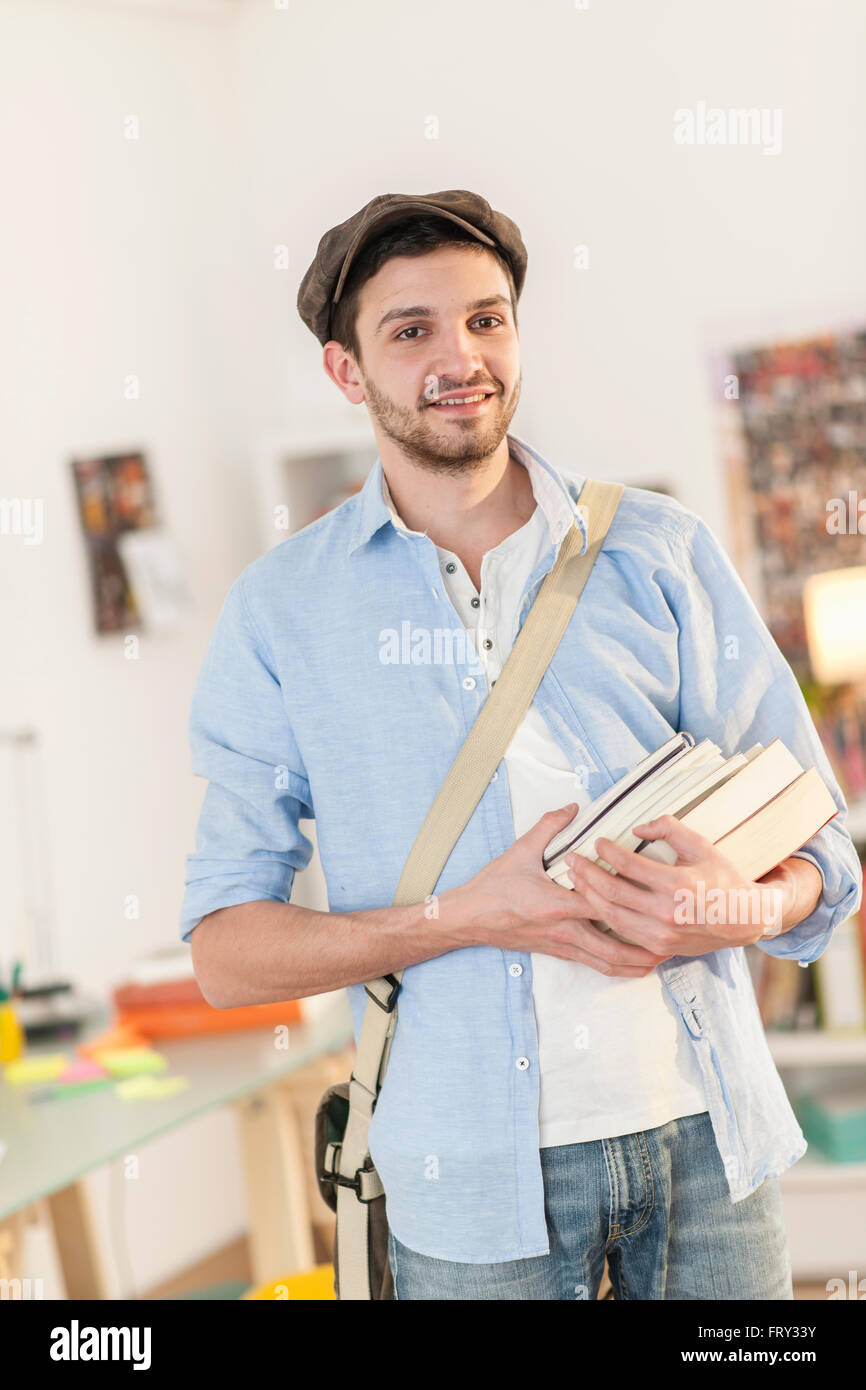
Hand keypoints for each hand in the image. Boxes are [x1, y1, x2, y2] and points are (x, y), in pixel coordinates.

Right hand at [454, 804, 674, 977]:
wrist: (470, 918)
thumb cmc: (494, 887)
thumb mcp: (521, 850)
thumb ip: (550, 826)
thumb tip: (574, 808)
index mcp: (559, 904)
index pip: (604, 904)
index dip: (632, 902)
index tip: (657, 897)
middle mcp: (566, 930)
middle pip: (615, 946)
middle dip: (646, 946)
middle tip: (673, 938)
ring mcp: (563, 945)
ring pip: (608, 962)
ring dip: (637, 962)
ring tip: (662, 956)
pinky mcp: (559, 952)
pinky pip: (595, 965)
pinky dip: (618, 967)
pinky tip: (634, 964)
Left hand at [564, 814, 789, 956]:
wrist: (743, 919)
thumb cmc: (721, 877)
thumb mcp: (701, 845)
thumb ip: (669, 828)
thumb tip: (636, 828)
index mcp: (678, 884)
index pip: (629, 865)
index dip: (607, 852)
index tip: (596, 841)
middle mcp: (668, 913)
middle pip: (613, 893)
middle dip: (587, 874)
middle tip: (571, 859)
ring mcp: (662, 935)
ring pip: (612, 916)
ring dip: (589, 896)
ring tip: (575, 878)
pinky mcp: (658, 948)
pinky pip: (622, 932)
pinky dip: (603, 916)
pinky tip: (593, 901)